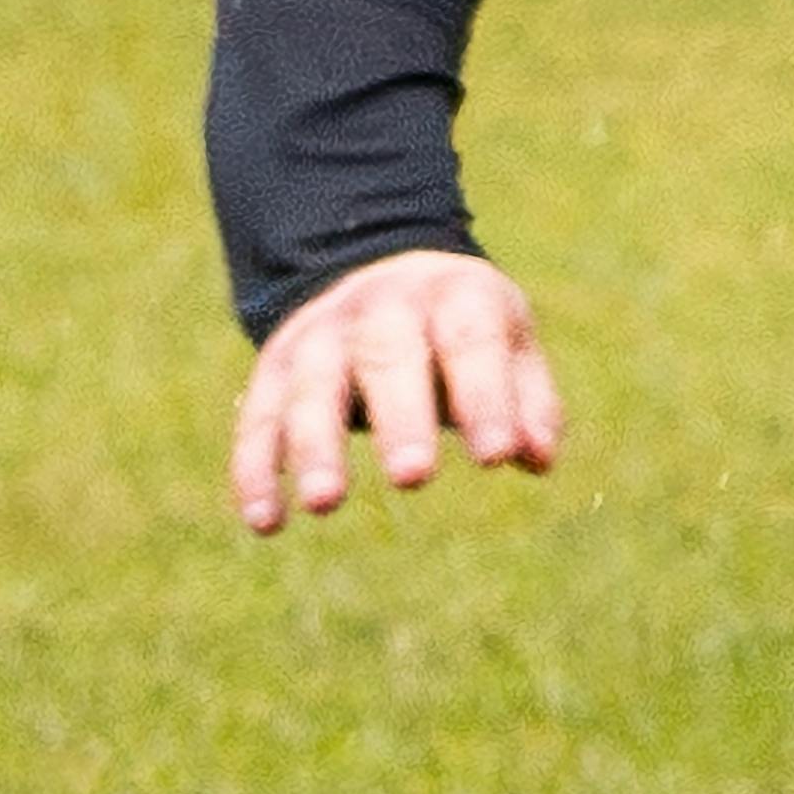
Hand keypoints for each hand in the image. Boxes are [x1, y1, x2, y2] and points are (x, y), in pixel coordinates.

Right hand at [228, 248, 558, 536]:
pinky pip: (258, 417)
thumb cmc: (462, 330)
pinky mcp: (275, 367)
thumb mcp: (507, 345)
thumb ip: (529, 402)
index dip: (485, 397)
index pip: (471, 342)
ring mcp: (321, 334)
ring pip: (314, 388)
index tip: (496, 457)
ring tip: (327, 504)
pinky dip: (256, 468)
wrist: (383, 270)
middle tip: (414, 477)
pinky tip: (266, 523)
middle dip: (400, 418)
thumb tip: (537, 459)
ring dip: (316, 446)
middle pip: (387, 357)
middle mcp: (382, 307)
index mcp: (454, 296)